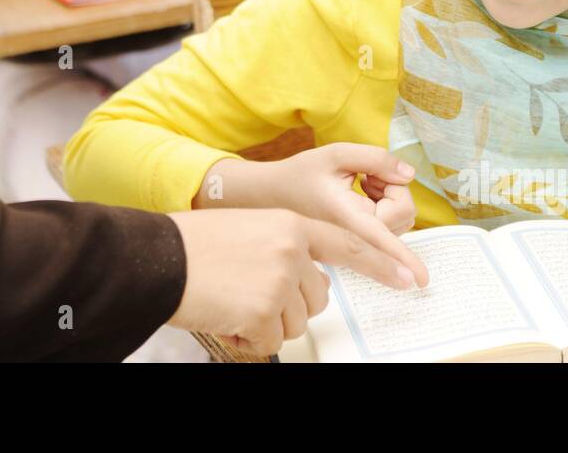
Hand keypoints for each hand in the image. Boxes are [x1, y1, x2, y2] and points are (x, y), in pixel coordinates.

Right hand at [166, 207, 419, 354]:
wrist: (159, 258)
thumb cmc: (195, 246)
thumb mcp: (250, 229)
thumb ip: (284, 246)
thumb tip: (308, 278)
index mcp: (291, 225)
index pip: (348, 246)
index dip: (381, 264)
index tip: (408, 277)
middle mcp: (292, 250)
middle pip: (316, 298)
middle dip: (287, 306)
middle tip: (248, 294)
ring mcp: (280, 281)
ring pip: (294, 323)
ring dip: (264, 323)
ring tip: (232, 301)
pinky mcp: (264, 310)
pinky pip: (268, 341)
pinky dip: (247, 338)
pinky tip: (225, 316)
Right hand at [193, 145, 425, 282]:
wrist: (269, 197)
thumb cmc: (298, 176)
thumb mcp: (334, 155)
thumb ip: (374, 159)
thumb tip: (407, 174)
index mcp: (346, 218)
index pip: (381, 240)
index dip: (403, 259)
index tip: (420, 280)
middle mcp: (353, 236)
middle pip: (401, 215)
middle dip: (393, 189)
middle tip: (366, 176)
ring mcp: (358, 242)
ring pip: (396, 222)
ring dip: (387, 198)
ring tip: (358, 184)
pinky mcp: (359, 242)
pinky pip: (385, 226)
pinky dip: (381, 205)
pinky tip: (358, 194)